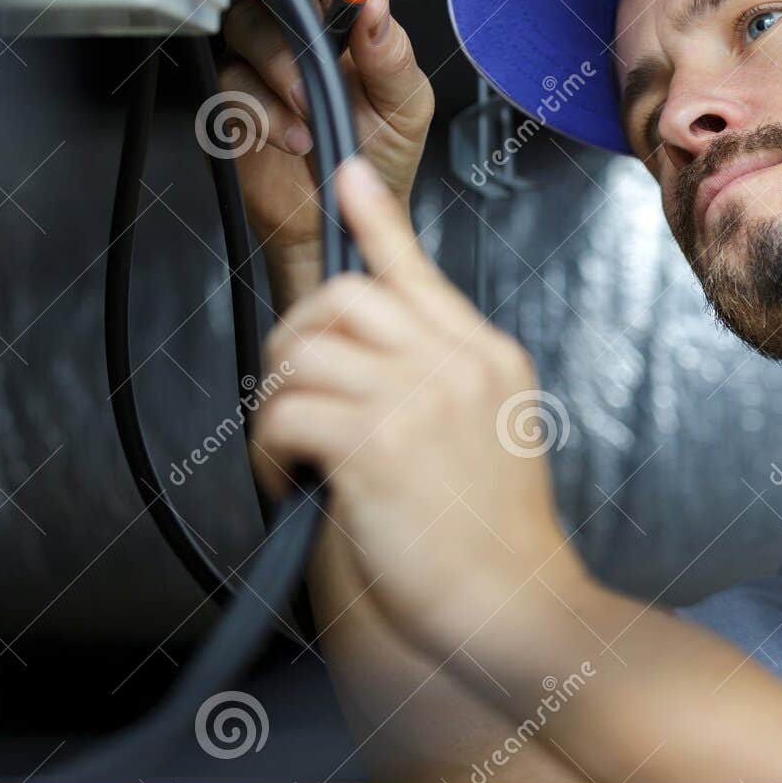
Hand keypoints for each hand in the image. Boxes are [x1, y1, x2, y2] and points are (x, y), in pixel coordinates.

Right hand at [217, 0, 433, 299]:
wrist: (344, 219)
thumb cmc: (378, 160)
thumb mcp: (406, 108)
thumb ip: (393, 56)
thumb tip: (378, 7)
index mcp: (352, 27)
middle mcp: (306, 35)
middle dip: (299, 19)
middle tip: (323, 60)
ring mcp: (266, 63)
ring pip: (248, 25)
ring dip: (280, 69)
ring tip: (311, 112)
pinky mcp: (235, 97)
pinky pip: (231, 79)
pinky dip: (262, 109)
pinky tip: (293, 137)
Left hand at [248, 158, 587, 653]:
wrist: (514, 604)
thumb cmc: (495, 536)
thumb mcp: (493, 432)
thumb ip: (447, 379)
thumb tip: (380, 351)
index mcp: (488, 358)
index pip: (418, 271)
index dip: (375, 220)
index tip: (346, 178)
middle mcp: (456, 366)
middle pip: (344, 296)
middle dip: (294, 335)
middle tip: (290, 387)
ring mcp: (418, 401)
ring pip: (303, 354)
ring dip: (276, 404)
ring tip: (290, 452)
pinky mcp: (375, 445)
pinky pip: (284, 414)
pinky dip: (267, 450)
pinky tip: (287, 481)